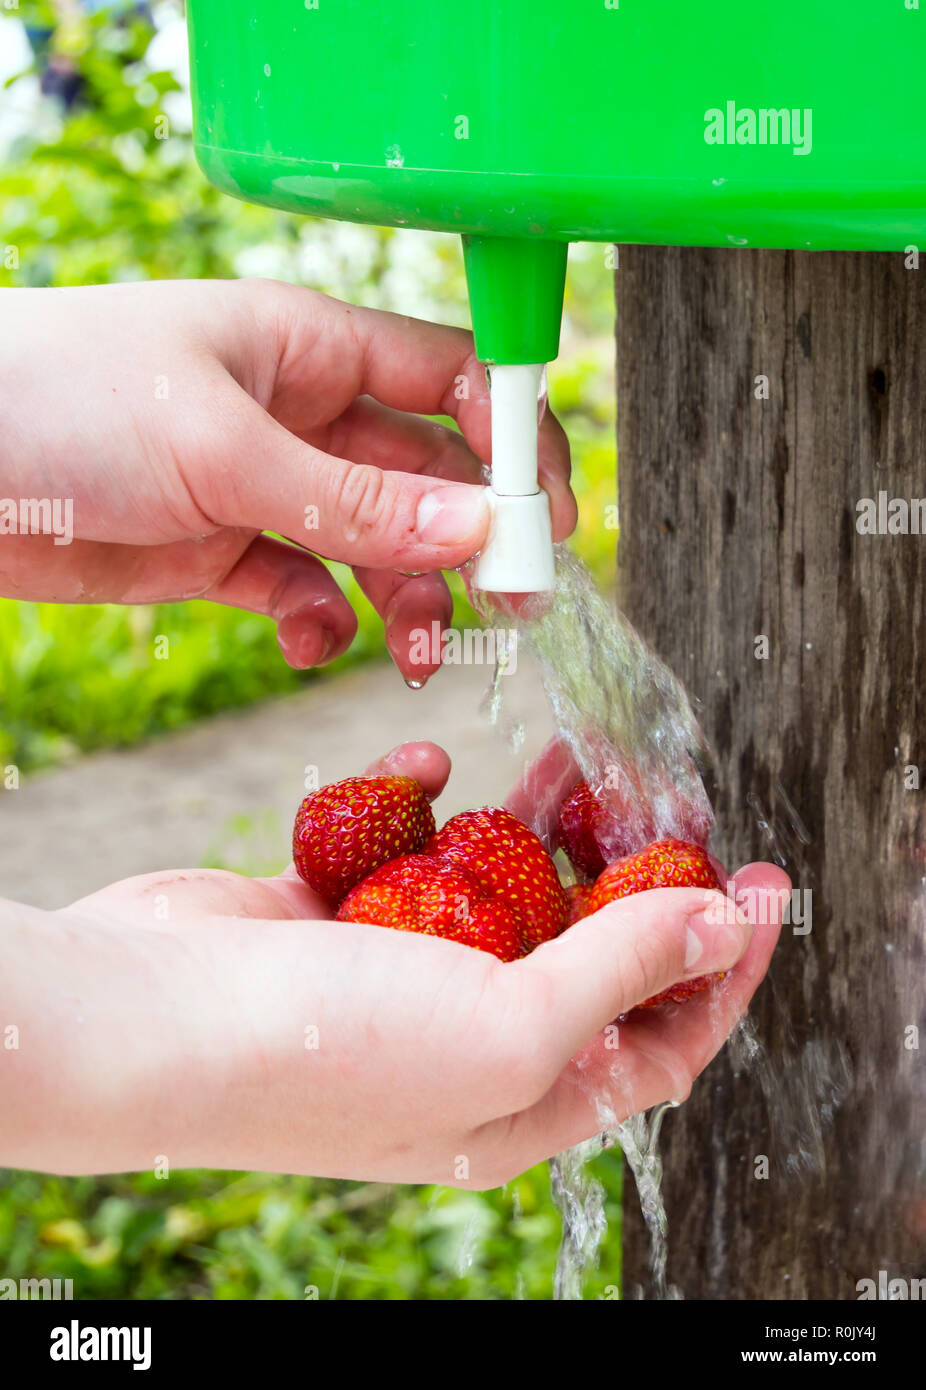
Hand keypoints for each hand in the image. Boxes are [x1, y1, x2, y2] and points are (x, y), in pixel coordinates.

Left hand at [0, 280, 574, 681]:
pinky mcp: (222, 552)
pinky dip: (320, 625)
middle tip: (508, 608)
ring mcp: (264, 487)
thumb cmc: (60, 396)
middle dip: (471, 542)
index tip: (543, 517)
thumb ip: (351, 500)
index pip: (450, 379)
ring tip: (415, 651)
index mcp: (310, 347)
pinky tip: (306, 644)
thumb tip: (477, 530)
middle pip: (425, 478)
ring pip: (374, 548)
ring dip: (407, 601)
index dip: (511, 441)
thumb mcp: (221, 446)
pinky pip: (305, 593)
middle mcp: (299, 415)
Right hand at [4, 743, 786, 1183]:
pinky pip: (404, 853)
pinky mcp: (335, 918)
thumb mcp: (508, 1023)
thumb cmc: (323, 1050)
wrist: (148, 1017)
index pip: (660, 1042)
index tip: (767, 880)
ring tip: (576, 767)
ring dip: (535, 831)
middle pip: (583, 956)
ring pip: (495, 895)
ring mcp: (396, 977)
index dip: (724, 967)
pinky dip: (422, 805)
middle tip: (669, 804)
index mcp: (519, 1099)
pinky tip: (428, 764)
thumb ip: (622, 968)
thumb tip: (727, 927)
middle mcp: (464, 1043)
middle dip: (631, 880)